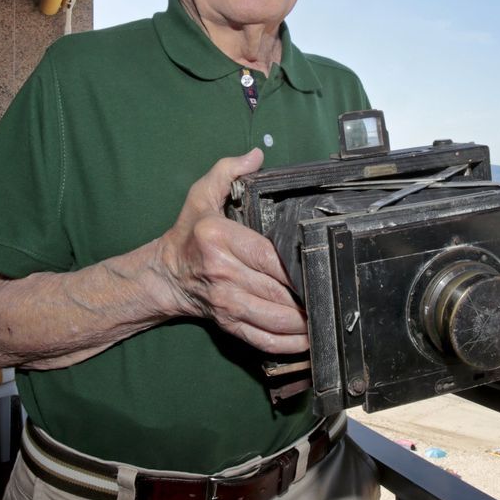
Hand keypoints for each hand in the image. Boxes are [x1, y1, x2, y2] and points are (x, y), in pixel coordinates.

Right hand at [157, 149, 308, 353]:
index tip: (321, 265)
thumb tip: (257, 154)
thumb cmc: (188, 234)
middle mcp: (223, 273)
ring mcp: (226, 302)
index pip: (266, 255)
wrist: (165, 275)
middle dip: (309, 295)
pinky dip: (290, 344)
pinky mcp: (229, 324)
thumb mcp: (201, 195)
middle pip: (276, 289)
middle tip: (335, 291)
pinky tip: (310, 339)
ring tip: (328, 317)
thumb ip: (228, 171)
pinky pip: (264, 339)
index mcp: (218, 239)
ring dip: (305, 322)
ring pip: (274, 318)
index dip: (297, 265)